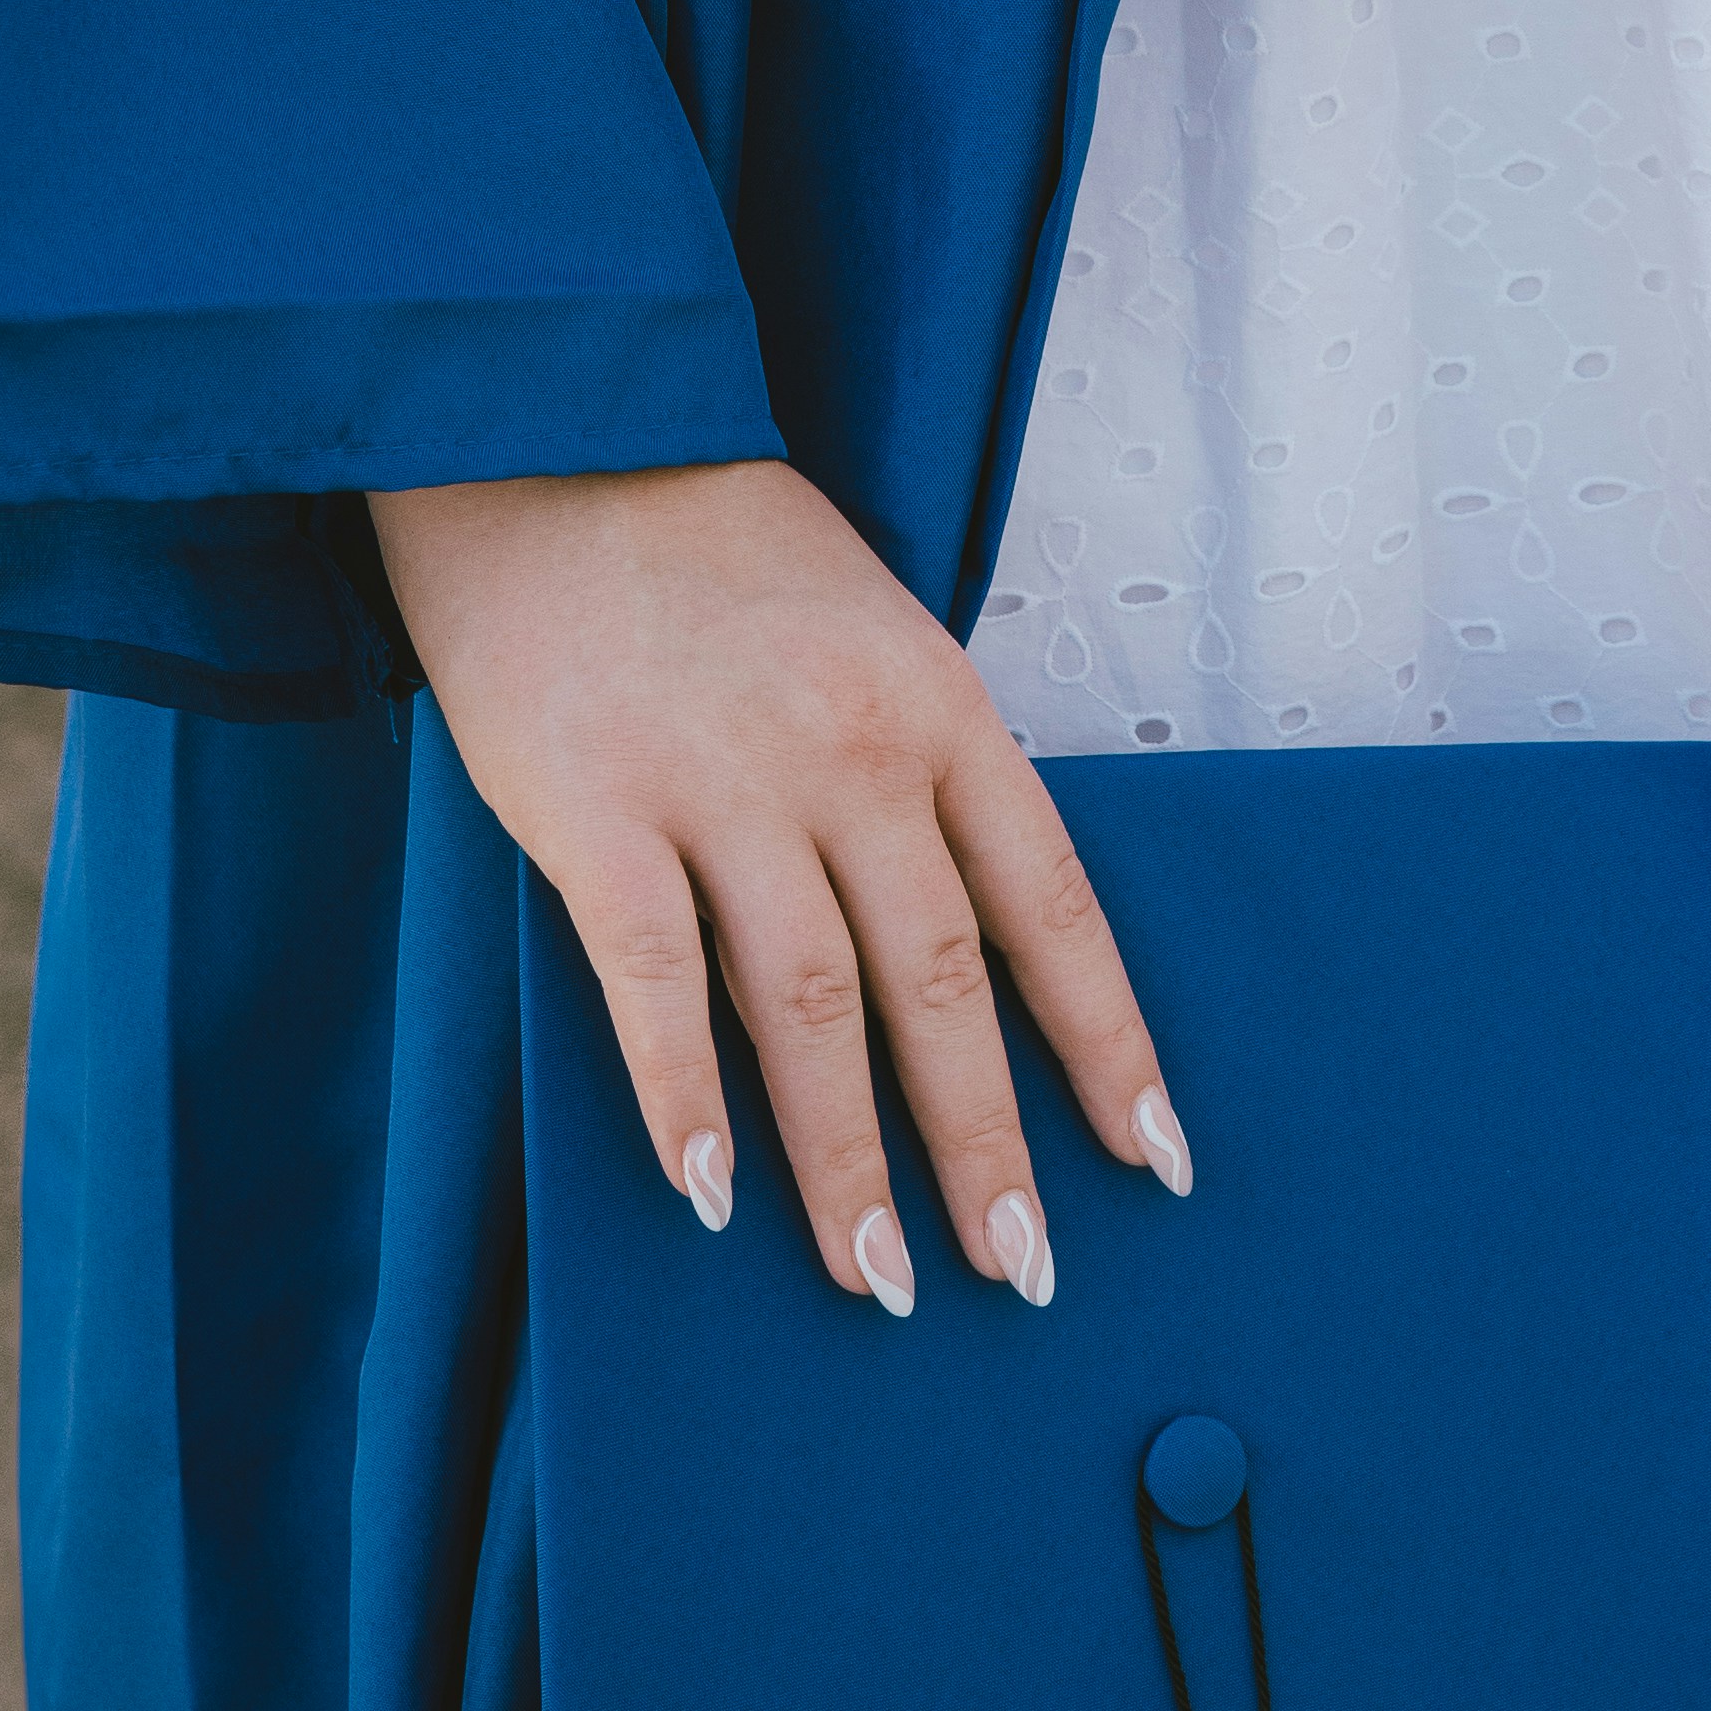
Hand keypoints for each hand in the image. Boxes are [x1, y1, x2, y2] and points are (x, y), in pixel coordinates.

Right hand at [372, 455, 1186, 1317]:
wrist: (555, 436)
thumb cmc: (716, 549)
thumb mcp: (868, 633)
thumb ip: (914, 775)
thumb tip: (955, 952)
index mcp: (938, 707)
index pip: (1049, 907)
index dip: (1106, 1044)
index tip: (1155, 1159)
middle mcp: (852, 754)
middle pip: (943, 984)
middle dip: (987, 1144)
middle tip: (1021, 1270)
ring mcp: (723, 783)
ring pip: (814, 1008)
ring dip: (849, 1159)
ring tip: (876, 1274)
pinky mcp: (597, 809)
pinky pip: (655, 983)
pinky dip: (686, 1098)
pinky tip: (709, 1192)